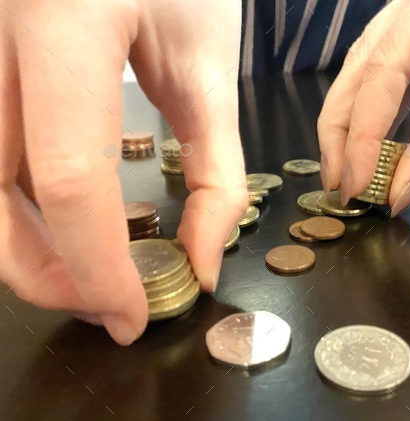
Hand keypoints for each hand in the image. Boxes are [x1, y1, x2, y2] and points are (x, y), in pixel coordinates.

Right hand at [0, 0, 246, 344]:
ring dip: (22, 242)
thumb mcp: (209, 68)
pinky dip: (14, 199)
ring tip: (85, 272)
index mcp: (64, 19)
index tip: (129, 318)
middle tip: (102, 306)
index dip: (96, 265)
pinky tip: (57, 218)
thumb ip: (214, 171)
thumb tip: (201, 263)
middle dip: (44, 269)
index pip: (67, 173)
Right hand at [318, 0, 409, 215]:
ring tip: (350, 173)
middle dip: (342, 133)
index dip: (364, 133)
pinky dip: (376, 116)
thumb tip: (398, 193)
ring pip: (362, 74)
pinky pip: (386, 77)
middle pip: (359, 70)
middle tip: (341, 186)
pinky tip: (373, 148)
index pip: (385, 69)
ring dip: (351, 127)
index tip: (357, 184)